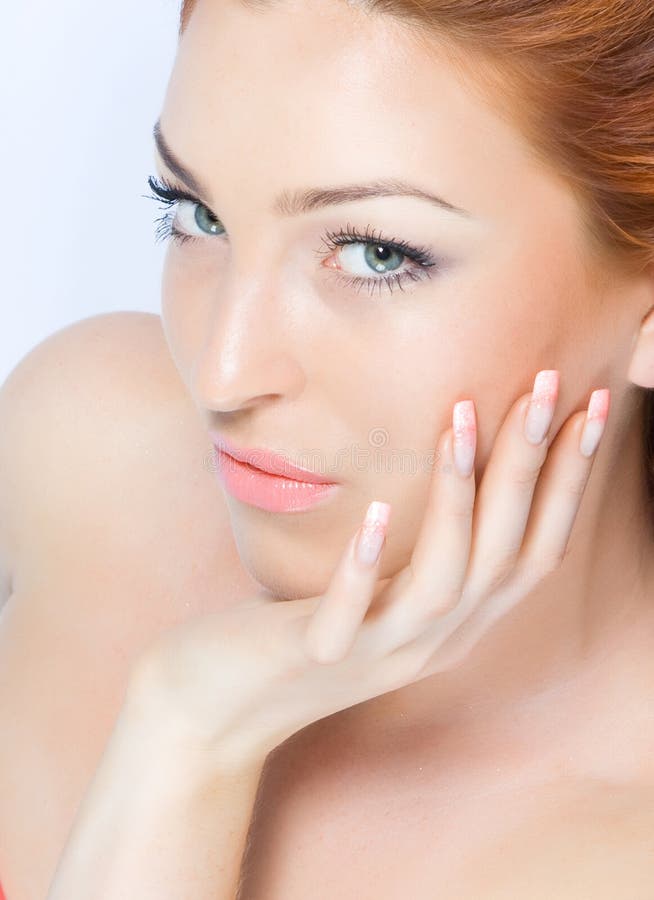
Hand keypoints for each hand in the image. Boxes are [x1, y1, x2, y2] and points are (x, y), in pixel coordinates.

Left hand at [128, 370, 608, 770]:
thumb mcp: (386, 592)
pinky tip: (377, 512)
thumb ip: (430, 553)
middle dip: (533, 469)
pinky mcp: (316, 657)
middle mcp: (435, 642)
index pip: (535, 549)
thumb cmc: (308, 628)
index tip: (589, 406)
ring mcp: (378, 654)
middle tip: (547, 385)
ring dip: (460, 501)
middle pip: (504, 555)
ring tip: (461, 422)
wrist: (222, 703)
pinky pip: (349, 617)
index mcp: (457, 621)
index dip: (569, 481)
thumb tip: (462, 465)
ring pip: (442, 581)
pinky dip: (367, 567)